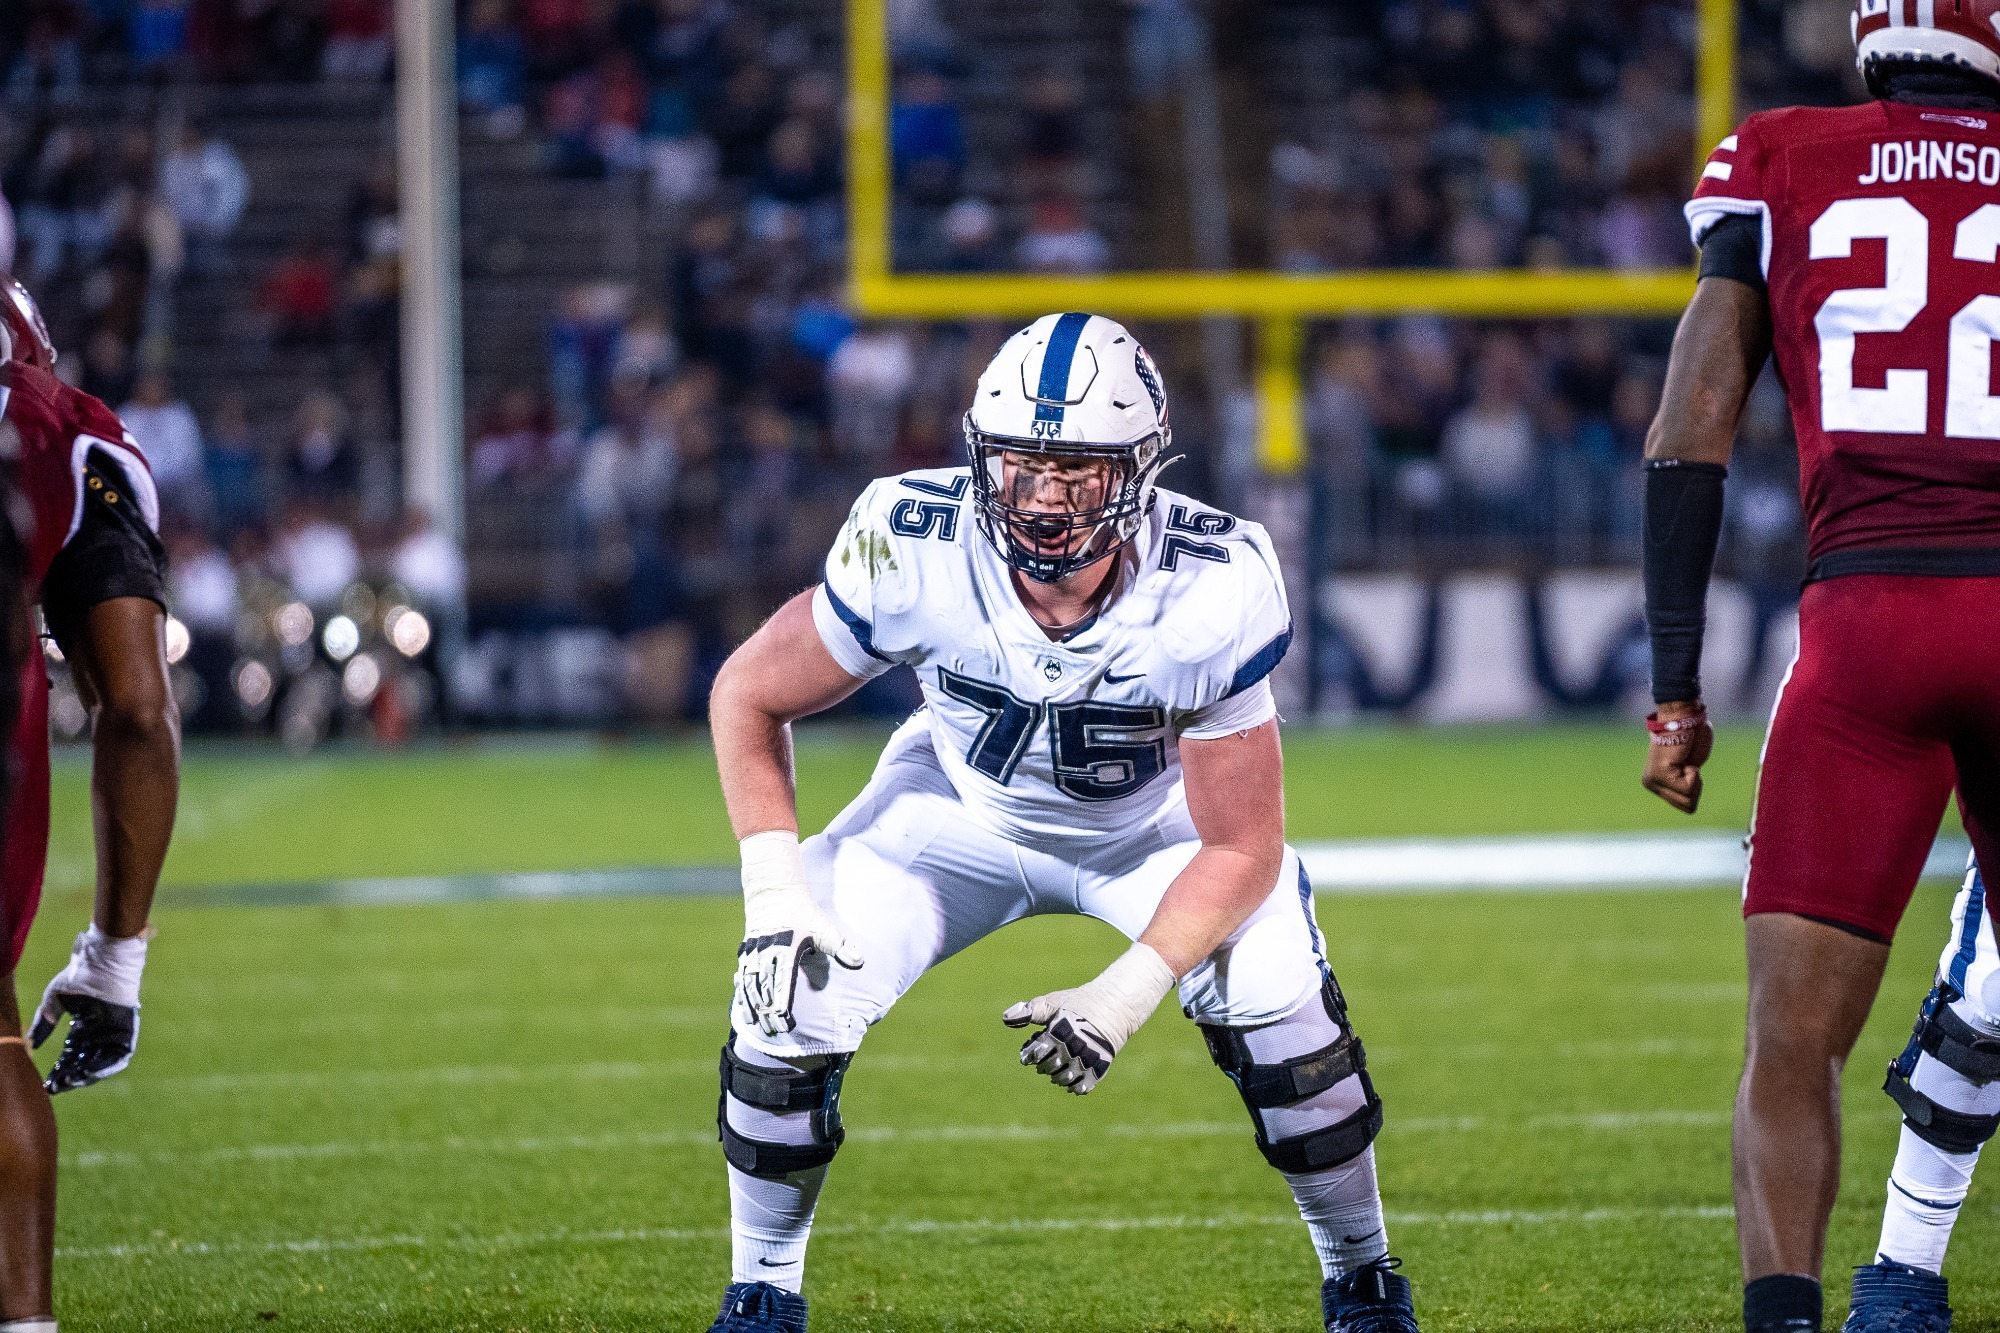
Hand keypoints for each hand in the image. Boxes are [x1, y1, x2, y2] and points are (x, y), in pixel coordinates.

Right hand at [31, 925, 147, 1093]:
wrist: (102, 960)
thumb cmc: (78, 976)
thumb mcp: (54, 1002)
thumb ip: (43, 1023)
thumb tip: (32, 1043)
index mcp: (83, 1027)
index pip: (71, 1056)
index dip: (60, 1070)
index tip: (48, 1083)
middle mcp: (98, 1033)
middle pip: (84, 1062)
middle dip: (71, 1076)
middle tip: (57, 1086)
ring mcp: (113, 1031)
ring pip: (101, 1061)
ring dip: (87, 1074)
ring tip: (72, 1081)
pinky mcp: (127, 1029)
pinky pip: (120, 1054)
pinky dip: (107, 1065)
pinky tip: (91, 1073)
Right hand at [731, 885, 862, 1037]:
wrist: (774, 892)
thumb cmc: (803, 912)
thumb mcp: (823, 927)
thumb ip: (839, 947)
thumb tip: (859, 962)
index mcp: (785, 949)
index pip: (783, 982)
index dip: (782, 1003)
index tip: (785, 1021)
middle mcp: (765, 952)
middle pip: (765, 987)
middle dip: (768, 1010)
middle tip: (774, 1031)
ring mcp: (753, 953)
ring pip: (750, 984)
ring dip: (753, 1006)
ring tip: (758, 1026)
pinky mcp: (746, 952)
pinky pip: (743, 977)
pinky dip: (743, 994)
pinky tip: (745, 1009)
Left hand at [1002, 943, 1174, 1094]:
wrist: (1114, 1006)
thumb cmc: (1079, 1003)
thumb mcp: (1053, 1002)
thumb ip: (1029, 1011)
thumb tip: (1006, 1019)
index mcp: (1060, 1031)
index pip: (1037, 1052)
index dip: (1030, 1055)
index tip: (1029, 1054)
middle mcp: (1074, 1047)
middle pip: (1049, 1068)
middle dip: (1043, 1066)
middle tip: (1044, 1060)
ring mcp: (1088, 1058)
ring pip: (1064, 1079)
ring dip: (1057, 1077)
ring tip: (1057, 1068)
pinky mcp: (1100, 1067)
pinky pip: (1083, 1086)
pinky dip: (1074, 1087)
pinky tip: (1071, 1081)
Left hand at [1642, 702, 1713, 814]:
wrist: (1684, 716)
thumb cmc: (1692, 737)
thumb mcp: (1690, 766)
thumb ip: (1685, 783)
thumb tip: (1689, 804)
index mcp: (1656, 783)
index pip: (1686, 807)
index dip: (1696, 786)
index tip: (1688, 765)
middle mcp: (1651, 783)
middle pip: (1688, 806)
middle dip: (1696, 785)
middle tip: (1687, 762)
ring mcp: (1654, 780)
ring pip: (1689, 798)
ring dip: (1695, 778)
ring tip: (1685, 758)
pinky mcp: (1661, 775)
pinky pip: (1689, 787)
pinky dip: (1694, 772)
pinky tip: (1683, 757)